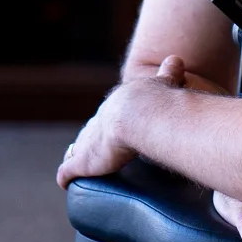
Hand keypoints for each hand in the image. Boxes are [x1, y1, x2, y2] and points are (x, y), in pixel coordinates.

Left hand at [57, 57, 220, 187]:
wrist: (141, 112)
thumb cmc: (156, 100)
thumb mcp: (163, 82)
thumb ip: (169, 72)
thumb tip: (176, 59)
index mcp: (117, 104)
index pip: (110, 113)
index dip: (110, 121)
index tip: (112, 126)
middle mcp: (99, 120)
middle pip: (91, 129)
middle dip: (93, 138)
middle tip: (97, 147)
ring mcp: (87, 141)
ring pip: (78, 148)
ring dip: (79, 155)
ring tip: (79, 164)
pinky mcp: (82, 162)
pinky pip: (68, 171)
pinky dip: (66, 176)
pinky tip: (64, 182)